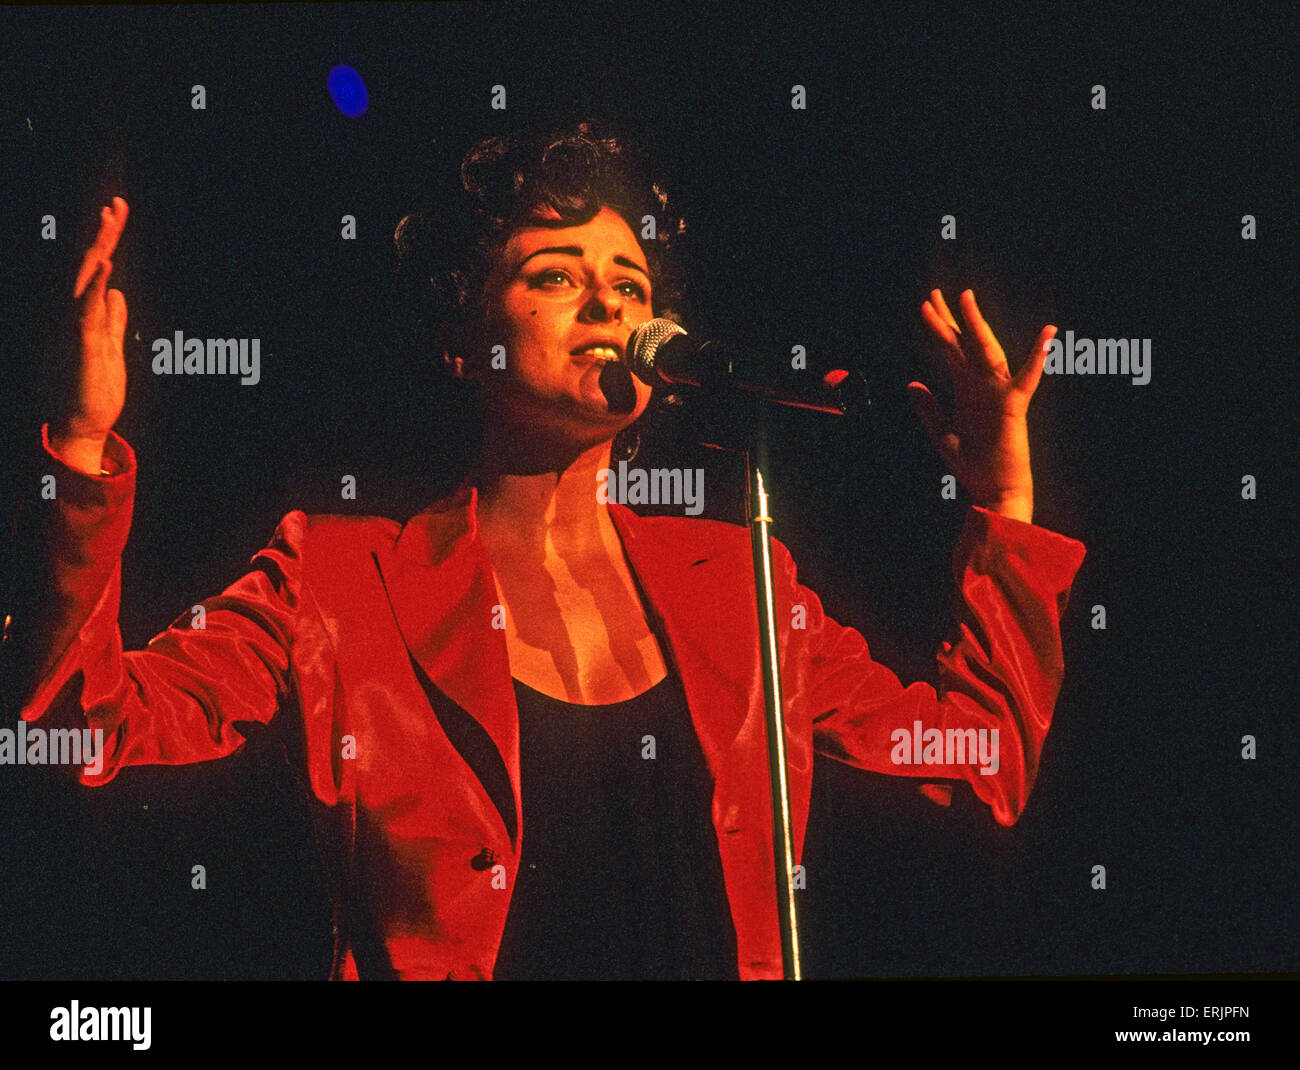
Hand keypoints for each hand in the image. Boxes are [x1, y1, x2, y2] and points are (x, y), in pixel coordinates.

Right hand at [50, 197, 129, 472]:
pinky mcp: (83, 345)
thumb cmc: (94, 389)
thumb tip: (117, 294)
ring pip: (86, 281)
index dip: (107, 240)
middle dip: (104, 235)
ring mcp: (77, 328)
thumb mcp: (111, 347)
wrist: (84, 424)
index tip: (117, 211)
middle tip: (116, 205)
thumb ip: (113, 320)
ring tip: (107, 220)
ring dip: (98, 249)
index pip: (98, 270)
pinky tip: (106, 265)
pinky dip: (96, 287)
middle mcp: (77, 315)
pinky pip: (88, 311)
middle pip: (90, 266)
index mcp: (86, 314)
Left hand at [907, 288, 1054, 523]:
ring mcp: (999, 392)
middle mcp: (982, 385)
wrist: (992, 491)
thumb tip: (912, 384)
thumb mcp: (941, 434)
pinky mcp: (1014, 406)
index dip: (939, 327)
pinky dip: (1038, 356)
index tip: (926, 304)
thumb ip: (929, 408)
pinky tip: (1047, 332)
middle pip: (966, 343)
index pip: (951, 349)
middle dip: (951, 318)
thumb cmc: (972, 465)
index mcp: (966, 389)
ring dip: (976, 326)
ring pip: (988, 351)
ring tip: (966, 300)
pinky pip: (1027, 378)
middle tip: (936, 292)